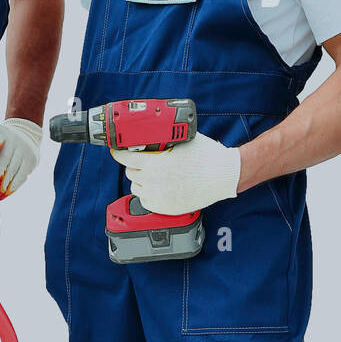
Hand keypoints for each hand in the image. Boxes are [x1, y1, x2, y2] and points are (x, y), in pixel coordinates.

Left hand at [0, 118, 42, 198]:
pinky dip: (13, 187)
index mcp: (2, 133)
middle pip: (4, 161)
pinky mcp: (32, 160)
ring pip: (13, 171)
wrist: (25, 135)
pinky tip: (5, 194)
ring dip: (3, 186)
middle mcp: (15, 140)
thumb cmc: (1, 142)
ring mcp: (25, 150)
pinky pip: (22, 176)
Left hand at [110, 134, 240, 215]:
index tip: (117, 152)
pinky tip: (159, 188)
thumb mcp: (183, 140)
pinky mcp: (165, 208)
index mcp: (153, 163)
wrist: (222, 176)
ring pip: (137, 189)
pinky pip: (147, 202)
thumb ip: (166, 139)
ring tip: (153, 176)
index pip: (125, 159)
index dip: (119, 154)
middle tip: (143, 163)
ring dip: (141, 181)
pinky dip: (149, 195)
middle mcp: (152, 182)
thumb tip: (156, 133)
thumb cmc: (206, 157)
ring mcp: (158, 197)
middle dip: (135, 167)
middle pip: (130, 174)